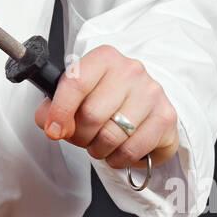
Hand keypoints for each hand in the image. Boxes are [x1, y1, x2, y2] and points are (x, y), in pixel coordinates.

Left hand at [33, 44, 179, 170]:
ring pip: (111, 136)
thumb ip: (54, 106)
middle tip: (82, 137)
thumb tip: (51, 125)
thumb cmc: (105, 98)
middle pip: (91, 115)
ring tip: (100, 143)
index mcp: (104, 58)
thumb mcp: (76, 94)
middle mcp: (131, 71)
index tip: (53, 129)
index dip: (60, 111)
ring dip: (98, 149)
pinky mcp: (165, 117)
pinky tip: (117, 150)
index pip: (76, 83)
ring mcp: (151, 93)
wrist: (143, 102)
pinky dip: (117, 158)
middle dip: (80, 136)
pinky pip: (131, 150)